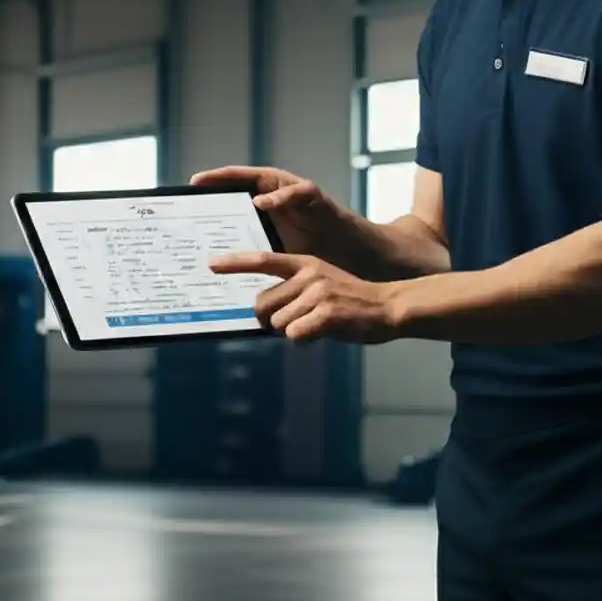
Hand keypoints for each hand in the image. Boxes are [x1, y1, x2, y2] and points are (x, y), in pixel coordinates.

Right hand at [190, 166, 343, 255]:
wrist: (340, 244)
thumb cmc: (326, 214)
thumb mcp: (310, 198)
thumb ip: (288, 195)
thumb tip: (258, 200)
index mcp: (268, 184)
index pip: (236, 176)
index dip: (214, 178)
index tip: (195, 182)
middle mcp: (258, 202)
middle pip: (226, 200)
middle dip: (206, 204)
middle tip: (185, 213)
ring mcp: (258, 224)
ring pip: (229, 224)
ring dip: (213, 230)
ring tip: (192, 238)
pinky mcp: (261, 246)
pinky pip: (239, 246)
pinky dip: (228, 252)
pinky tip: (216, 261)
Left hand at [210, 252, 400, 343]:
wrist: (390, 307)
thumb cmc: (353, 302)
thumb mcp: (323, 285)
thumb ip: (295, 292)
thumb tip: (267, 314)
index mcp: (306, 264)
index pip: (264, 260)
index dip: (235, 263)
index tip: (211, 264)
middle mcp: (308, 275)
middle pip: (262, 306)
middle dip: (270, 322)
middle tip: (292, 325)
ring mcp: (317, 293)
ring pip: (278, 324)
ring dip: (293, 332)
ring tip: (317, 327)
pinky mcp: (325, 313)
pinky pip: (295, 335)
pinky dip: (305, 341)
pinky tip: (324, 334)